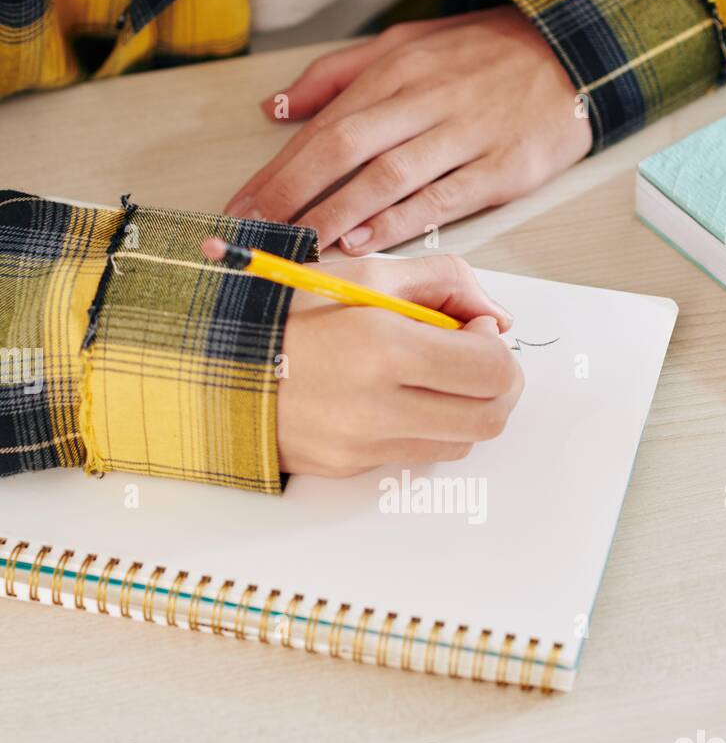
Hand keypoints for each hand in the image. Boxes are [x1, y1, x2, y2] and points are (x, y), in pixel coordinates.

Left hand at [226, 7, 591, 252]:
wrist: (574, 56)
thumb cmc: (486, 55)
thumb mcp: (408, 45)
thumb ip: (338, 77)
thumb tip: (276, 107)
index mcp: (396, 72)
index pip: (321, 127)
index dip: (276, 170)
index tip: (238, 207)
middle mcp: (424, 101)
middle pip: (343, 148)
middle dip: (291, 194)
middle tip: (252, 231)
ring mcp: (463, 136)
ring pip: (386, 177)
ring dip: (337, 213)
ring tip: (296, 243)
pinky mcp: (500, 169)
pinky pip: (440, 199)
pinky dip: (399, 221)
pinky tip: (364, 240)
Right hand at [277, 254, 522, 476]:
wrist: (210, 369)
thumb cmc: (283, 315)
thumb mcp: (361, 274)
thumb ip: (441, 282)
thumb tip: (495, 316)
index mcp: (383, 348)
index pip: (492, 370)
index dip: (499, 349)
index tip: (477, 331)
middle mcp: (377, 407)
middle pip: (489, 418)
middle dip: (497, 387)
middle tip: (473, 358)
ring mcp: (364, 446)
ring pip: (461, 444)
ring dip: (463, 410)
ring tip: (429, 376)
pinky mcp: (352, 468)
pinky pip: (416, 453)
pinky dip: (424, 427)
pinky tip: (394, 397)